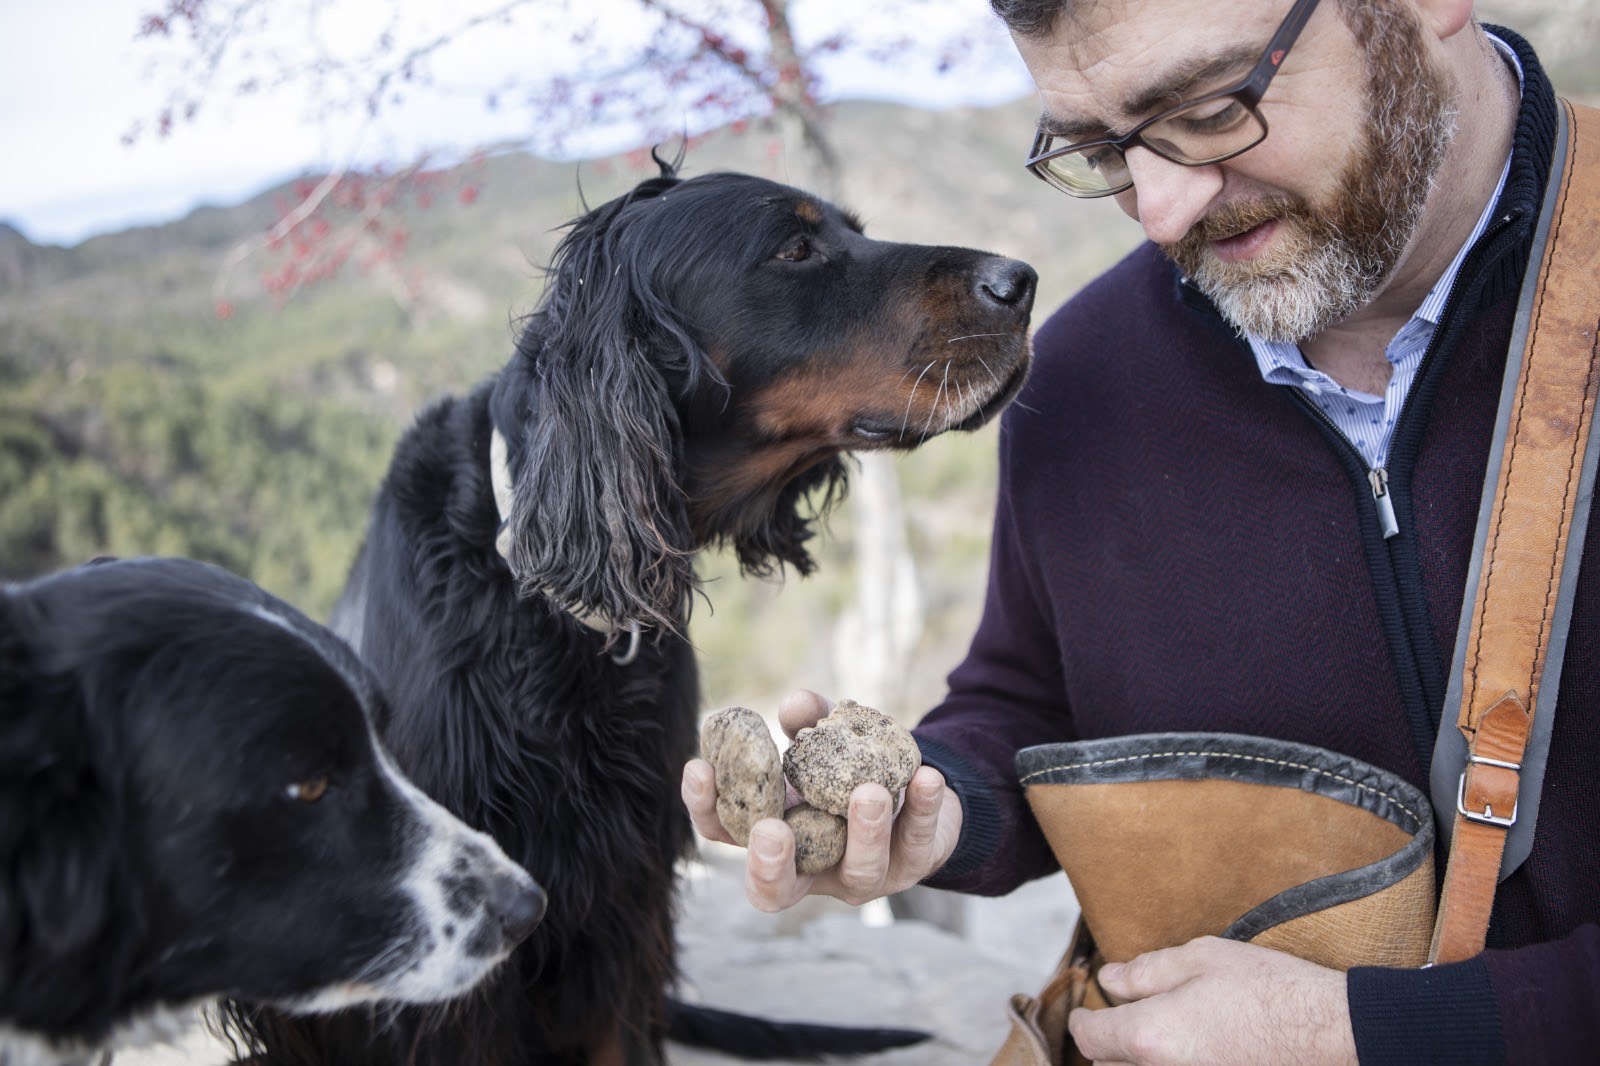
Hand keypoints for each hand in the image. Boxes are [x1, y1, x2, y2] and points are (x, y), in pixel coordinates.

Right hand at [681, 688, 962, 911]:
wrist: (915, 787)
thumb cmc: (850, 766)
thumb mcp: (825, 738)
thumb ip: (808, 720)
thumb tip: (794, 704)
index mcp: (774, 837)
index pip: (725, 833)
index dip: (705, 807)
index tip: (699, 768)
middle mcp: (811, 869)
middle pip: (775, 890)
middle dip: (770, 866)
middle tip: (771, 831)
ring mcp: (862, 876)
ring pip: (860, 870)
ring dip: (864, 831)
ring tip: (869, 792)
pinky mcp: (912, 863)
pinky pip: (918, 840)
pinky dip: (924, 808)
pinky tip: (926, 778)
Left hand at [1068, 937, 1356, 1064]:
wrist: (1334, 1035)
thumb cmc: (1271, 990)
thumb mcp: (1203, 960)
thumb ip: (1148, 972)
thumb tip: (1109, 979)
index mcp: (1151, 1036)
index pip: (1092, 1038)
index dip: (1083, 1020)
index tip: (1087, 1011)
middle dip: (1108, 1046)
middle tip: (1120, 1023)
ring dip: (1137, 1062)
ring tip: (1153, 1040)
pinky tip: (1189, 1052)